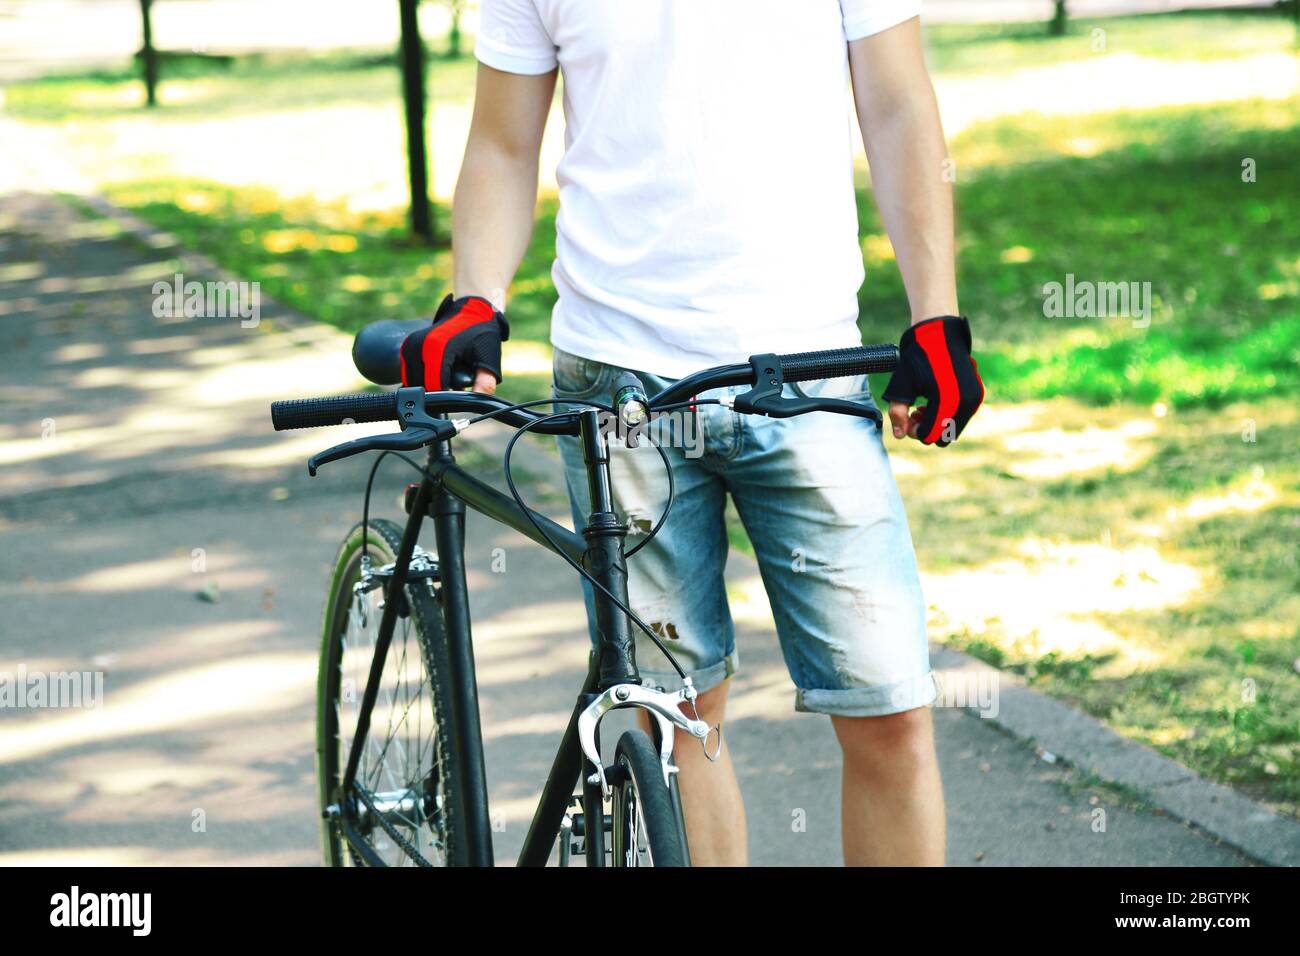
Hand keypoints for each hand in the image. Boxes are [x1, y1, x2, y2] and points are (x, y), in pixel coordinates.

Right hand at [399, 294, 508, 394]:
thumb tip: (480, 400)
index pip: (433, 387)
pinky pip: (410, 373)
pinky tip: (437, 372)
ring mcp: (410, 345)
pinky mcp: (407, 346)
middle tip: (455, 386)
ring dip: (429, 385)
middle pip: (421, 386)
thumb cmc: (482, 334)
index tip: (456, 399)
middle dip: (437, 392)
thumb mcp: (488, 359)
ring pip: (413, 382)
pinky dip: (421, 377)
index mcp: (437, 348)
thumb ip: (485, 382)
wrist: (472, 311)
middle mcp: (419, 346)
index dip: (446, 398)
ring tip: (448, 377)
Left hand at [881, 315, 983, 446]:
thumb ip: (898, 412)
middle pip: (943, 437)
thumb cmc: (918, 357)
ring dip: (938, 423)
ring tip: (924, 405)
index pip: (930, 436)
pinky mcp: (977, 394)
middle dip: (927, 429)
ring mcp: (974, 398)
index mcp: (946, 400)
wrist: (940, 333)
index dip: (915, 431)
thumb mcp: (901, 385)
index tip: (907, 417)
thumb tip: (899, 435)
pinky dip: (948, 415)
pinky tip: (935, 400)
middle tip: (915, 413)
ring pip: (954, 428)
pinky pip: (962, 417)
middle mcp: (965, 402)